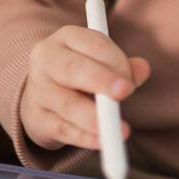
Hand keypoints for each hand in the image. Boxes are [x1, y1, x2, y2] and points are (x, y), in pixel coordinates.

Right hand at [20, 24, 150, 151]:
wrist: (41, 94)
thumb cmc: (79, 74)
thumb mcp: (100, 62)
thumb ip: (123, 66)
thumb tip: (142, 69)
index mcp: (66, 38)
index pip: (93, 44)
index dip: (115, 61)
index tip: (131, 80)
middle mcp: (46, 60)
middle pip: (73, 69)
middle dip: (102, 81)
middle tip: (125, 92)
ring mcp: (38, 90)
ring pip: (67, 104)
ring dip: (94, 117)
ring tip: (119, 129)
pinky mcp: (36, 118)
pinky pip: (62, 129)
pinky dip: (84, 137)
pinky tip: (101, 141)